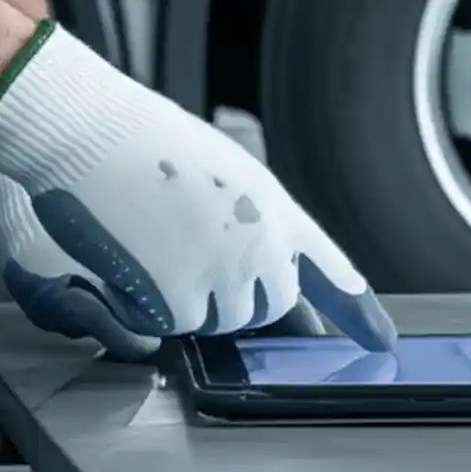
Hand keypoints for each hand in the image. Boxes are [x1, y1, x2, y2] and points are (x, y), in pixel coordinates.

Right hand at [0, 22, 396, 350]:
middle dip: (238, 298)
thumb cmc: (145, 144)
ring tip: (156, 248)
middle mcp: (261, 242)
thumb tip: (269, 270)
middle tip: (191, 262)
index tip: (381, 339)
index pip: (331, 268)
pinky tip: (133, 262)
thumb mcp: (223, 175)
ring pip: (219, 322)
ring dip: (190, 301)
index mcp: (274, 205)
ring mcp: (222, 271)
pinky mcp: (178, 296)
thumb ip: (254, 222)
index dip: (359, 310)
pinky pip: (172, 327)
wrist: (89, 132)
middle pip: (270, 307)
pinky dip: (149, 307)